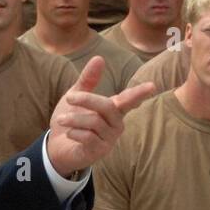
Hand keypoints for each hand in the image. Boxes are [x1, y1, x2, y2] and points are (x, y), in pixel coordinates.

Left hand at [47, 56, 154, 176]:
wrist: (57, 146)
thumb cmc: (71, 119)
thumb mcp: (76, 96)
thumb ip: (88, 79)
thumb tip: (99, 57)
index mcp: (113, 109)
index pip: (128, 99)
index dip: (139, 93)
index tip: (152, 86)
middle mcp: (116, 124)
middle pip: (108, 106)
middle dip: (87, 99)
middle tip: (69, 97)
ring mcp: (109, 139)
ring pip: (95, 122)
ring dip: (74, 119)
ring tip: (61, 119)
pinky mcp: (100, 151)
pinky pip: (88, 137)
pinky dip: (75, 132)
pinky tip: (69, 134)